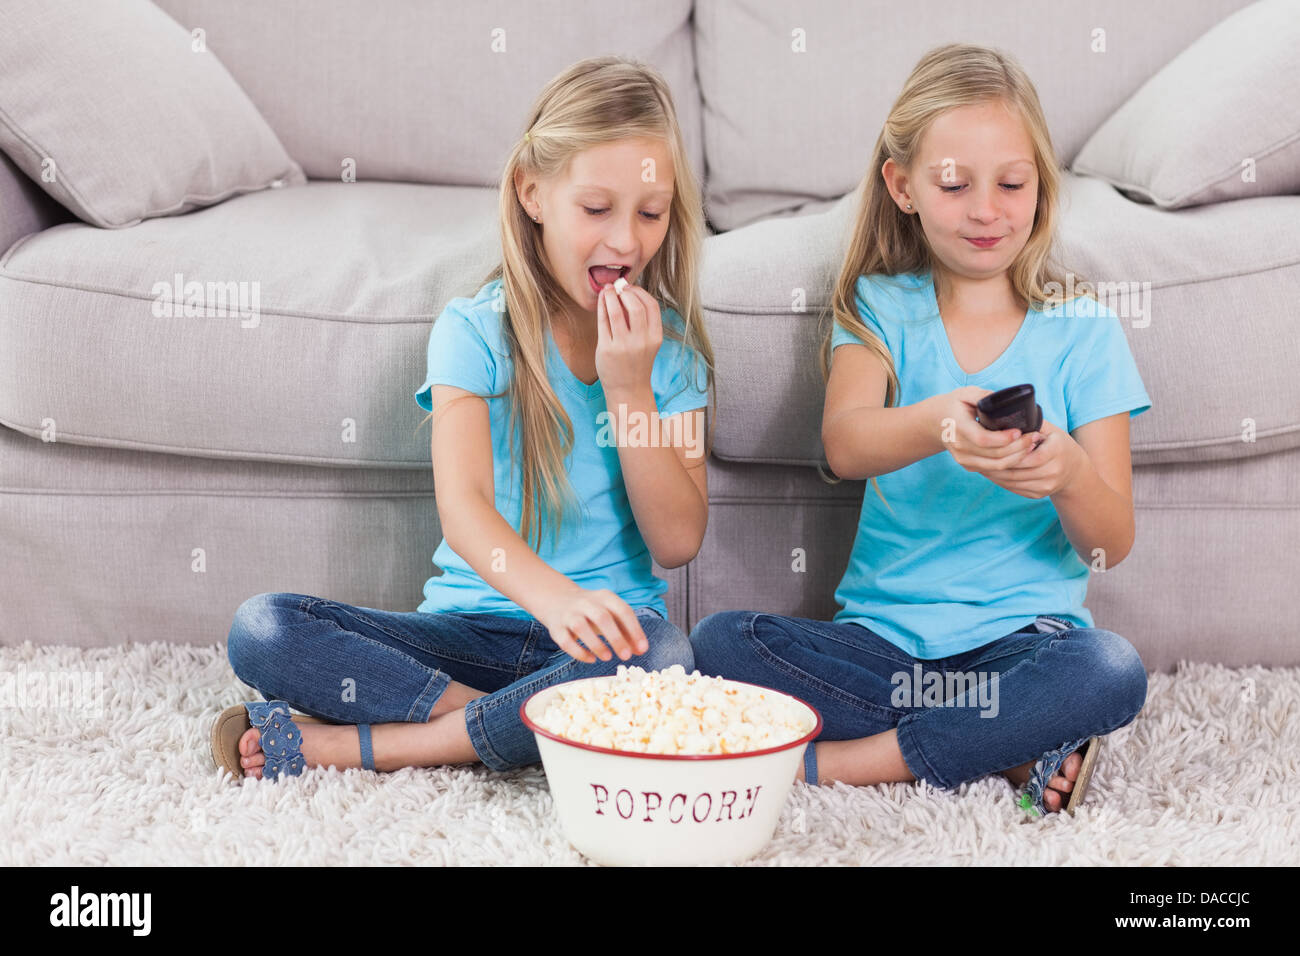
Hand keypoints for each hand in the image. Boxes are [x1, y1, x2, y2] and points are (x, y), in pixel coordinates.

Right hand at [536, 586, 649, 663]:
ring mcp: (569, 614)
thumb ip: (626, 631)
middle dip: (616, 638)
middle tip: (626, 656)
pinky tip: (591, 659)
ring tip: (608, 658)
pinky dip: (579, 652)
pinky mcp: (556, 628)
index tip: (643, 649)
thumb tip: (640, 650)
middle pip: (602, 618)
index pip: (623, 610)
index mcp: (604, 597)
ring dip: (596, 644)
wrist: (558, 600)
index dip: (634, 630)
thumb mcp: (611, 615)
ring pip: (581, 627)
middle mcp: (586, 603)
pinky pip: (566, 641)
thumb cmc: (593, 611)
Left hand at [595, 281, 661, 395]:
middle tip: (618, 287)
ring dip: (611, 296)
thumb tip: (627, 293)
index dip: (640, 292)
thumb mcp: (647, 342)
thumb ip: (641, 321)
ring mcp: (623, 346)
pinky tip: (602, 301)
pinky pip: (603, 321)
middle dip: (625, 291)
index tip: (631, 288)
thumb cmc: (636, 363)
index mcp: (655, 337)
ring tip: (607, 290)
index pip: (652, 306)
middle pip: (635, 306)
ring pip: (616, 311)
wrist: (628, 390)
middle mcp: (641, 341)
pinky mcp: (606, 349)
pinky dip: (602, 307)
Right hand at [929, 386, 1039, 477]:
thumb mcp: (965, 393)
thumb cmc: (954, 405)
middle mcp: (959, 447)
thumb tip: (1003, 399)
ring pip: (996, 466)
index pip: (984, 440)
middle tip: (1035, 437)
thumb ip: (983, 396)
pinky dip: (1010, 464)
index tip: (1020, 431)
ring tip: (1032, 446)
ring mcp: (963, 459)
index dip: (1004, 439)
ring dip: (1017, 458)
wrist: (935, 423)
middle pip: (994, 456)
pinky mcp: (968, 466)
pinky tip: (1022, 454)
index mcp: (958, 427)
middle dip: (1018, 448)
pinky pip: (993, 470)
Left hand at [984, 417, 1086, 498]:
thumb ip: (1031, 423)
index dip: (1007, 450)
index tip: (991, 442)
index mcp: (1056, 451)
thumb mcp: (1049, 429)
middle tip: (977, 454)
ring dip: (993, 472)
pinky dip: (999, 480)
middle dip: (995, 462)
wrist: (1075, 469)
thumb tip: (1003, 416)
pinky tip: (989, 471)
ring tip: (979, 462)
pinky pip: (1014, 488)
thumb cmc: (1057, 444)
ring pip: (1012, 480)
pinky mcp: (1039, 494)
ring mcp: (1046, 486)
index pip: (1026, 454)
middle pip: (1016, 469)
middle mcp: (1053, 471)